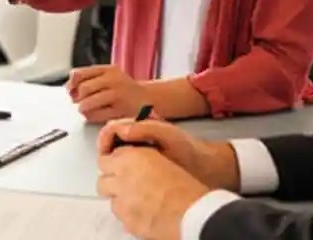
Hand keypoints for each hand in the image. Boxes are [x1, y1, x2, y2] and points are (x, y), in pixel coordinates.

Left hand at [67, 65, 149, 122]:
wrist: (148, 98)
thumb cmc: (124, 88)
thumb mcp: (109, 76)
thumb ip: (90, 77)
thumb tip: (69, 87)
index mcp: (109, 69)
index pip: (80, 73)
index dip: (71, 84)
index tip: (70, 90)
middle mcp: (114, 80)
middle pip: (84, 88)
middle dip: (77, 97)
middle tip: (78, 101)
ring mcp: (118, 94)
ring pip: (89, 101)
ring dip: (82, 107)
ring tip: (84, 109)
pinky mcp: (120, 110)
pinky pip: (98, 114)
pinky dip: (90, 116)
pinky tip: (91, 115)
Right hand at [97, 119, 240, 190]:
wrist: (208, 168)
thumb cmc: (189, 149)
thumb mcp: (168, 134)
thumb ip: (145, 128)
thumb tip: (121, 130)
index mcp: (139, 127)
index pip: (111, 129)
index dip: (104, 140)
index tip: (104, 153)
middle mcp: (137, 140)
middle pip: (111, 145)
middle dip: (107, 156)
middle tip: (111, 170)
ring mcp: (140, 155)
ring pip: (117, 160)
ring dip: (114, 168)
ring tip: (119, 178)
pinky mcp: (145, 170)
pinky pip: (126, 172)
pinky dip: (123, 177)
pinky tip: (128, 184)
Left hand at [97, 146, 211, 239]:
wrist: (195, 213)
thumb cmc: (187, 187)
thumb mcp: (162, 160)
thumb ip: (139, 159)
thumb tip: (129, 161)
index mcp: (132, 157)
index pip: (106, 158)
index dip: (113, 164)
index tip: (118, 167)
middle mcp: (122, 177)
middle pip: (102, 180)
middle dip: (111, 182)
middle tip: (125, 185)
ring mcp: (122, 201)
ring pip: (110, 199)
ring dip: (120, 198)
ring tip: (138, 200)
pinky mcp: (127, 221)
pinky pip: (120, 216)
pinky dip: (128, 214)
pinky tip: (143, 213)